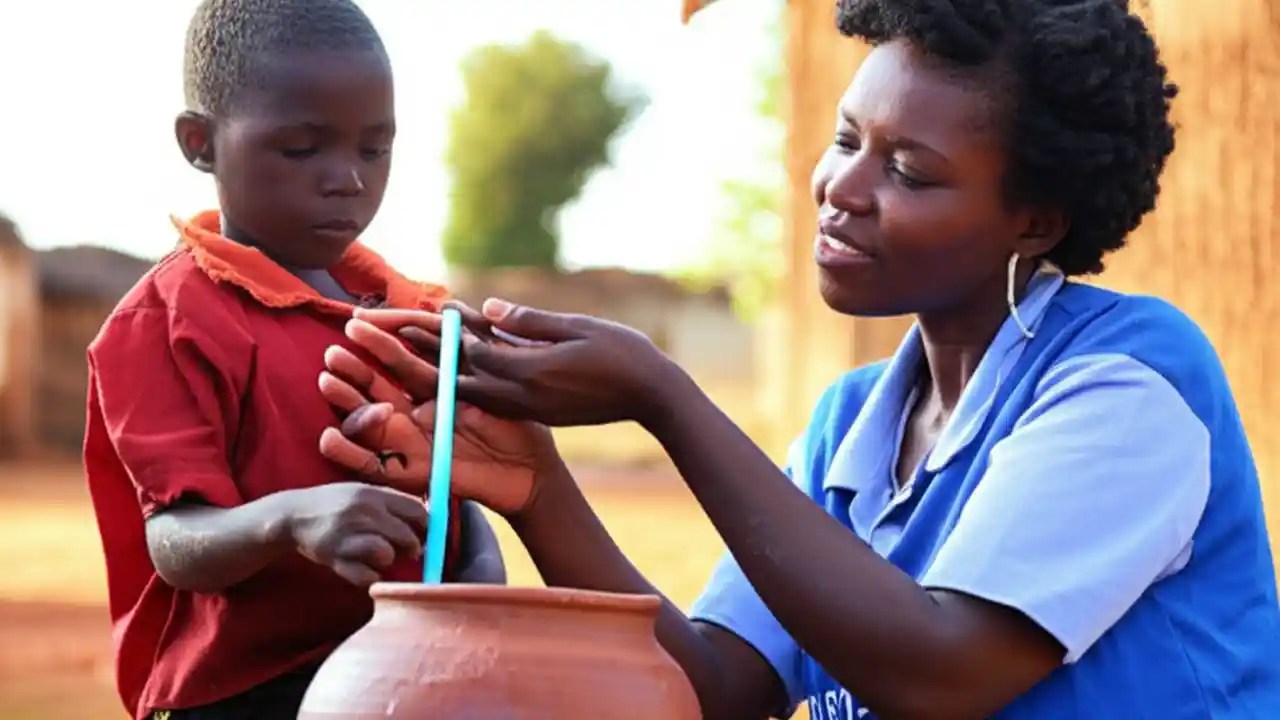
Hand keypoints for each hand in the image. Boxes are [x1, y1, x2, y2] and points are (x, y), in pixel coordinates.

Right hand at [276, 482, 426, 586]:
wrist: (293, 515)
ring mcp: (348, 535)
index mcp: (372, 494)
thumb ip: (389, 502)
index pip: (415, 510)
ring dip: (387, 560)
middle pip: (406, 535)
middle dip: (412, 547)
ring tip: (379, 556)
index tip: (428, 533)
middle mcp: (362, 512)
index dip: (427, 525)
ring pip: (387, 555)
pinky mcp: (335, 557)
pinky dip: (369, 576)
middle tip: (410, 551)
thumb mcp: (361, 492)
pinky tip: (364, 569)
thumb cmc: (333, 504)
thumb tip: (425, 516)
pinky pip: (366, 576)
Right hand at [319, 314, 557, 516]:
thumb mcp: (499, 382)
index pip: (404, 354)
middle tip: (335, 349)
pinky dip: (349, 453)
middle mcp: (420, 410)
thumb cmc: (520, 426)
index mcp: (438, 385)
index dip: (384, 336)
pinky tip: (329, 437)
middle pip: (380, 384)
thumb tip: (449, 309)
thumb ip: (475, 350)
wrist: (534, 473)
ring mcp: (415, 441)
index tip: (360, 317)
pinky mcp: (415, 473)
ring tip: (329, 381)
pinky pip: (376, 466)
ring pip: (371, 420)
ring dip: (348, 401)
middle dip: (357, 366)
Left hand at [360, 300, 684, 427]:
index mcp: (528, 374)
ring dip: (428, 367)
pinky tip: (443, 366)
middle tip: (367, 334)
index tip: (392, 321)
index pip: (467, 352)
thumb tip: (487, 310)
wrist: (651, 396)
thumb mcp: (579, 330)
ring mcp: (526, 405)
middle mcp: (519, 394)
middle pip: (453, 373)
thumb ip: (530, 323)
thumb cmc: (624, 356)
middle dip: (410, 353)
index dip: (428, 335)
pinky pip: (487, 394)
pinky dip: (461, 379)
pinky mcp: (534, 409)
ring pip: (466, 386)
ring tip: (391, 350)